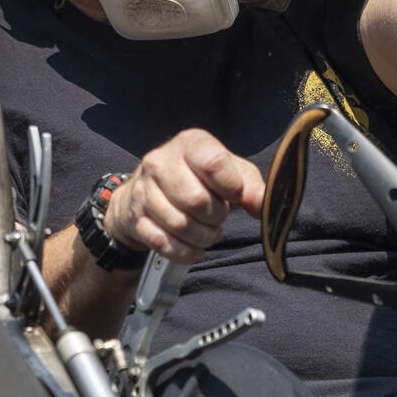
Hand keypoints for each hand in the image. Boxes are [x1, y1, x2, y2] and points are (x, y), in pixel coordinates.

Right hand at [103, 129, 264, 264]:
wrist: (149, 190)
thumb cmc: (197, 177)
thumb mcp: (229, 171)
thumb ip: (250, 185)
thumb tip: (261, 205)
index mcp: (189, 143)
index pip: (213, 164)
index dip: (231, 187)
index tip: (235, 195)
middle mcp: (160, 162)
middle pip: (196, 200)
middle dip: (216, 216)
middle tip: (219, 216)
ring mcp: (144, 191)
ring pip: (180, 225)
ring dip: (203, 237)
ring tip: (209, 231)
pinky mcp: (136, 218)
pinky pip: (163, 243)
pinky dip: (186, 252)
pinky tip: (195, 248)